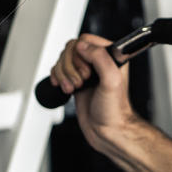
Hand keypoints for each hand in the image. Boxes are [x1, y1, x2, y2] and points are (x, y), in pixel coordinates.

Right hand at [48, 33, 135, 150]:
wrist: (106, 131)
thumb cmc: (113, 110)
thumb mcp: (111, 81)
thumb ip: (99, 58)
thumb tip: (82, 46)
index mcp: (110, 56)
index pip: (86, 40)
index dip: (80, 54)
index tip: (86, 72)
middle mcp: (98, 62)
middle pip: (70, 49)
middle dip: (70, 67)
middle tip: (81, 82)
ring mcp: (85, 71)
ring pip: (63, 60)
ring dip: (64, 75)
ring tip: (74, 88)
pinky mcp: (76, 81)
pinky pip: (59, 70)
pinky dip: (58, 78)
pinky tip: (65, 88)